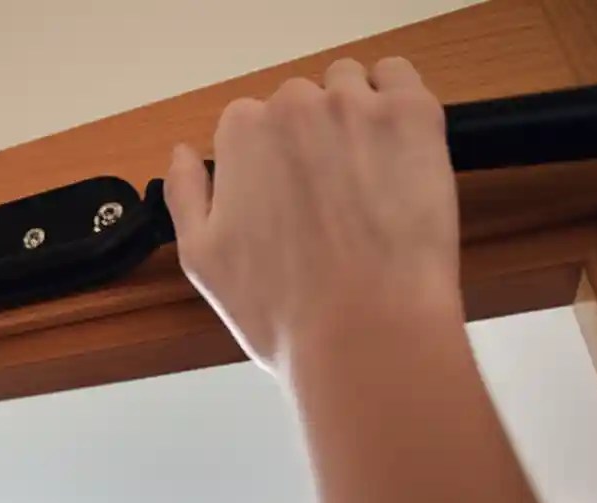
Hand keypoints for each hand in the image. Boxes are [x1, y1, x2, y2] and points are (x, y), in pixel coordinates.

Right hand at [165, 57, 460, 372]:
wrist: (367, 332)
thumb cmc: (283, 310)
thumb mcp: (202, 260)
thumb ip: (185, 194)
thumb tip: (182, 155)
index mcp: (240, 136)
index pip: (247, 124)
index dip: (266, 165)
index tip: (285, 202)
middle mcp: (294, 107)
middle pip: (298, 103)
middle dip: (308, 139)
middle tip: (327, 201)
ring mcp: (357, 107)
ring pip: (349, 85)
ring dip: (352, 116)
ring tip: (365, 179)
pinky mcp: (414, 115)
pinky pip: (400, 77)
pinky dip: (396, 100)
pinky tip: (397, 149)